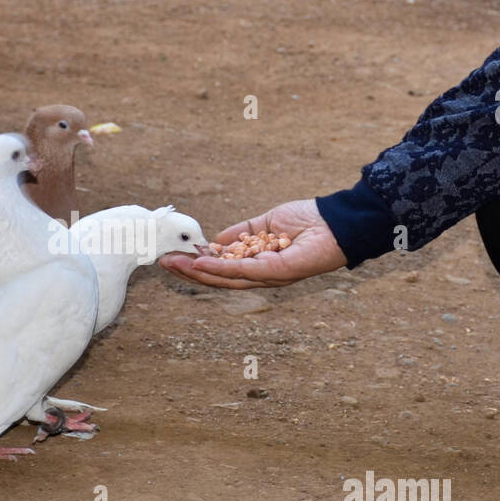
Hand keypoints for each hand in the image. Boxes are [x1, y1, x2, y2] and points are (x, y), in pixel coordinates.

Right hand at [159, 199, 347, 288]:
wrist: (336, 222)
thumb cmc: (308, 221)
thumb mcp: (265, 223)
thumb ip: (241, 232)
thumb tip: (215, 240)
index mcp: (258, 264)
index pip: (223, 269)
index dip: (197, 265)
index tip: (173, 257)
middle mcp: (261, 275)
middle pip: (219, 278)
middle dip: (189, 272)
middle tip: (163, 263)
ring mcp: (269, 276)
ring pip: (226, 279)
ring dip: (197, 272)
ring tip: (173, 264)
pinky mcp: (277, 271)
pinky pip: (242, 271)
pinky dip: (220, 268)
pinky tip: (200, 261)